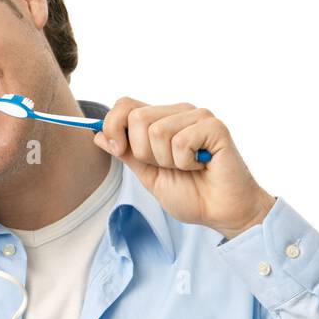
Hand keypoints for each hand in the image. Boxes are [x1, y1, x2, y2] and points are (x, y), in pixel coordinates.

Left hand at [95, 97, 275, 240]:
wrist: (221, 213)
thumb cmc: (191, 194)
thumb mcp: (148, 176)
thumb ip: (126, 154)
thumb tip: (97, 134)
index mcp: (161, 120)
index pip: (125, 105)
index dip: (113, 126)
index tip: (119, 150)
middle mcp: (179, 112)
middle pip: (136, 118)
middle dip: (144, 153)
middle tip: (168, 166)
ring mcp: (198, 117)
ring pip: (156, 131)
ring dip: (167, 161)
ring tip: (187, 168)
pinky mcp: (214, 126)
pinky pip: (180, 141)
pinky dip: (186, 162)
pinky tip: (201, 165)